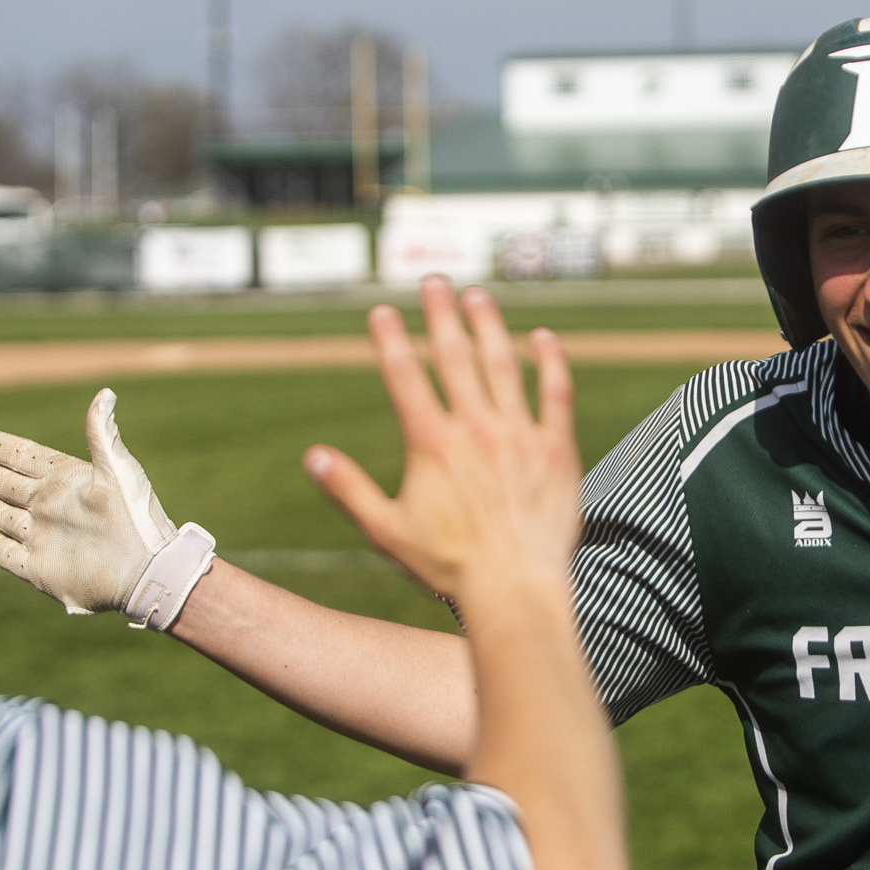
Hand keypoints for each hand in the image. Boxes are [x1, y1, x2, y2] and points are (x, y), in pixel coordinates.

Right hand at [0, 389, 178, 614]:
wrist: (147, 570)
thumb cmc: (138, 518)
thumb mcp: (119, 470)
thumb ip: (102, 433)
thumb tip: (106, 393)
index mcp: (66, 480)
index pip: (20, 456)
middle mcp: (50, 506)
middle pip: (3, 482)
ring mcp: (43, 538)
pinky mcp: (40, 569)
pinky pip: (5, 553)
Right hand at [304, 282, 580, 604]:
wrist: (514, 588)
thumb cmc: (448, 567)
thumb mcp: (386, 531)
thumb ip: (350, 490)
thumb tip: (313, 457)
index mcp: (432, 443)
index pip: (404, 376)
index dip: (391, 340)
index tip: (382, 312)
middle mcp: (475, 428)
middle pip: (454, 356)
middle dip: (441, 314)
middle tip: (434, 281)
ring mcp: (519, 434)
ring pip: (504, 364)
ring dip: (489, 325)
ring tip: (477, 296)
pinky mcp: (556, 448)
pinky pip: (556, 393)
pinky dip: (550, 362)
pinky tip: (543, 338)